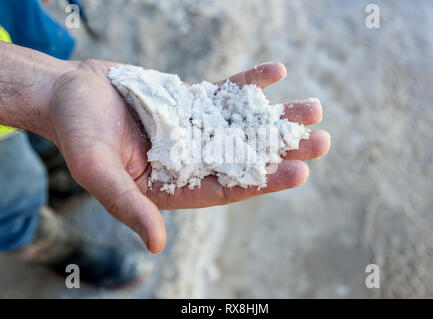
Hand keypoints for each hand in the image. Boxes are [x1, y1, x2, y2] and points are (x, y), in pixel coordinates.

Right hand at [48, 60, 329, 252]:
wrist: (68, 95)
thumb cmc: (76, 134)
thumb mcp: (96, 172)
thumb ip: (127, 205)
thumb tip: (156, 245)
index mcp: (174, 185)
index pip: (226, 188)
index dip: (262, 182)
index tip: (298, 172)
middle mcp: (191, 159)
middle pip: (245, 157)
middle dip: (282, 149)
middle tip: (319, 140)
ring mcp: (195, 128)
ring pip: (243, 124)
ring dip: (276, 116)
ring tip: (312, 108)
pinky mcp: (191, 101)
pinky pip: (227, 92)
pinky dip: (250, 83)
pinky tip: (277, 73)